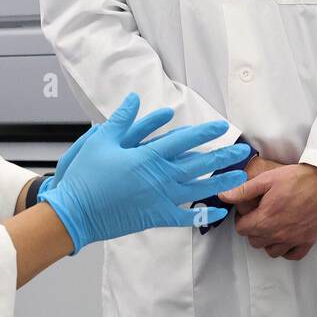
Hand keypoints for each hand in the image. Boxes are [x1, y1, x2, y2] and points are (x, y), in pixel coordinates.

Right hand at [39, 93, 248, 252]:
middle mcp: (159, 177)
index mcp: (147, 157)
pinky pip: (184, 216)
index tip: (221, 127)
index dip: (204, 133)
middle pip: (198, 165)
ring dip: (221, 182)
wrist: (74, 212)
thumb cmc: (86, 175)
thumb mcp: (101, 140)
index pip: (183, 141)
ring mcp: (159, 199)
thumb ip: (122, 119)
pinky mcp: (155, 216)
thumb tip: (135, 100)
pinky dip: (202, 213)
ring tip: (241, 178)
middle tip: (242, 151)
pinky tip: (218, 210)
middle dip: (222, 157)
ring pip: (197, 189)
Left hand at [219, 164, 316, 259]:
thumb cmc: (295, 178)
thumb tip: (222, 196)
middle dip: (253, 230)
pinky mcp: (308, 240)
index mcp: (265, 219)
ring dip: (268, 241)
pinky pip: (293, 255)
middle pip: (255, 241)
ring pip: (272, 251)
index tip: (249, 212)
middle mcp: (278, 233)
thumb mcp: (266, 179)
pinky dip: (287, 250)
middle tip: (260, 217)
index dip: (242, 219)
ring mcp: (294, 239)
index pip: (242, 229)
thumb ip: (243, 190)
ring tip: (272, 227)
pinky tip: (286, 238)